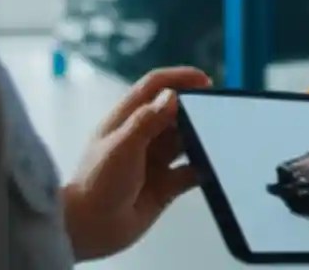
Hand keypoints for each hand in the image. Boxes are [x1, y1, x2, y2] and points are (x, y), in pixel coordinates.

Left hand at [62, 67, 211, 260]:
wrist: (87, 230)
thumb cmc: (97, 184)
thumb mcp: (122, 146)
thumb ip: (147, 120)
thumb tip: (172, 94)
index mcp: (125, 120)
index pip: (154, 87)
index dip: (178, 78)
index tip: (205, 80)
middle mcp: (141, 137)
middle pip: (174, 113)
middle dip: (195, 109)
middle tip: (218, 110)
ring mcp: (153, 162)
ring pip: (185, 142)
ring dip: (201, 138)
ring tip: (221, 137)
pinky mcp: (164, 186)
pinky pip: (190, 172)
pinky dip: (203, 168)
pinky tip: (215, 167)